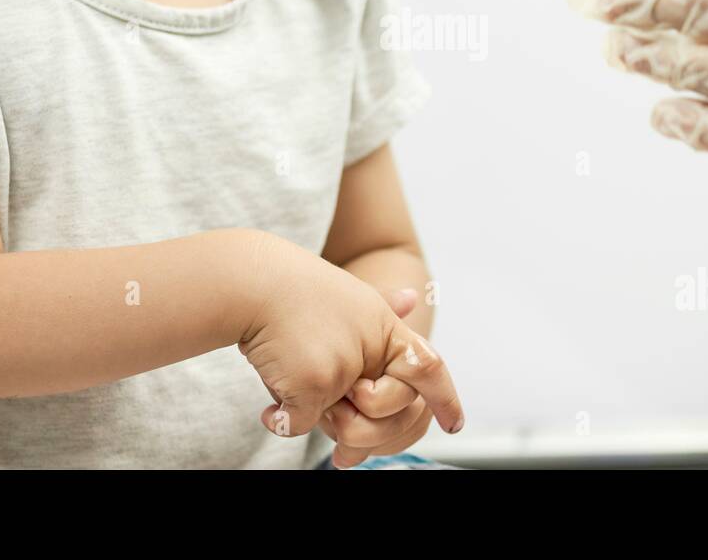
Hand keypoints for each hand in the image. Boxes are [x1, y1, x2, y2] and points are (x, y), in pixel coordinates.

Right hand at [238, 237, 462, 442]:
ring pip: (340, 424)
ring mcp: (343, 367)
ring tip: (297, 383)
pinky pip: (300, 426)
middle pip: (387, 413)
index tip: (454, 423)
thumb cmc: (293, 290)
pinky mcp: (314, 384)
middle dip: (363, 422)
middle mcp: (370, 348)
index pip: (429, 368)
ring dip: (316, 414)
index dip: (445, 398)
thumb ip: (382, 309)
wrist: (252, 282)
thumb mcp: (349, 297)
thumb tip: (415, 297)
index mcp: (384, 329)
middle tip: (334, 400)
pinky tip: (270, 401)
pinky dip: (278, 417)